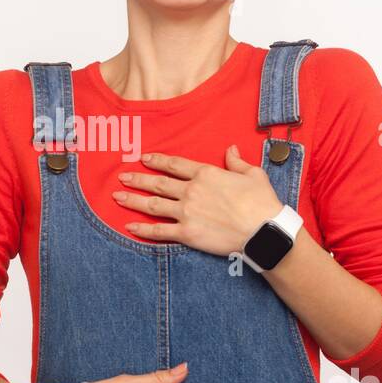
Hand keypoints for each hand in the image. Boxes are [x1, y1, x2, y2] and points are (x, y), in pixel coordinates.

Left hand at [112, 146, 283, 255]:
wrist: (263, 231)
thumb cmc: (261, 202)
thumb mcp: (253, 174)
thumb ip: (237, 162)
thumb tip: (231, 149)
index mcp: (206, 174)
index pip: (175, 164)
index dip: (157, 161)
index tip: (144, 159)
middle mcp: (191, 191)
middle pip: (158, 183)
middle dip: (138, 180)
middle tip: (123, 177)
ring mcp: (186, 212)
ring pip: (153, 204)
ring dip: (134, 200)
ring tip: (118, 197)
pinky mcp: (187, 233)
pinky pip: (159, 231)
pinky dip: (143, 229)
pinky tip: (129, 227)